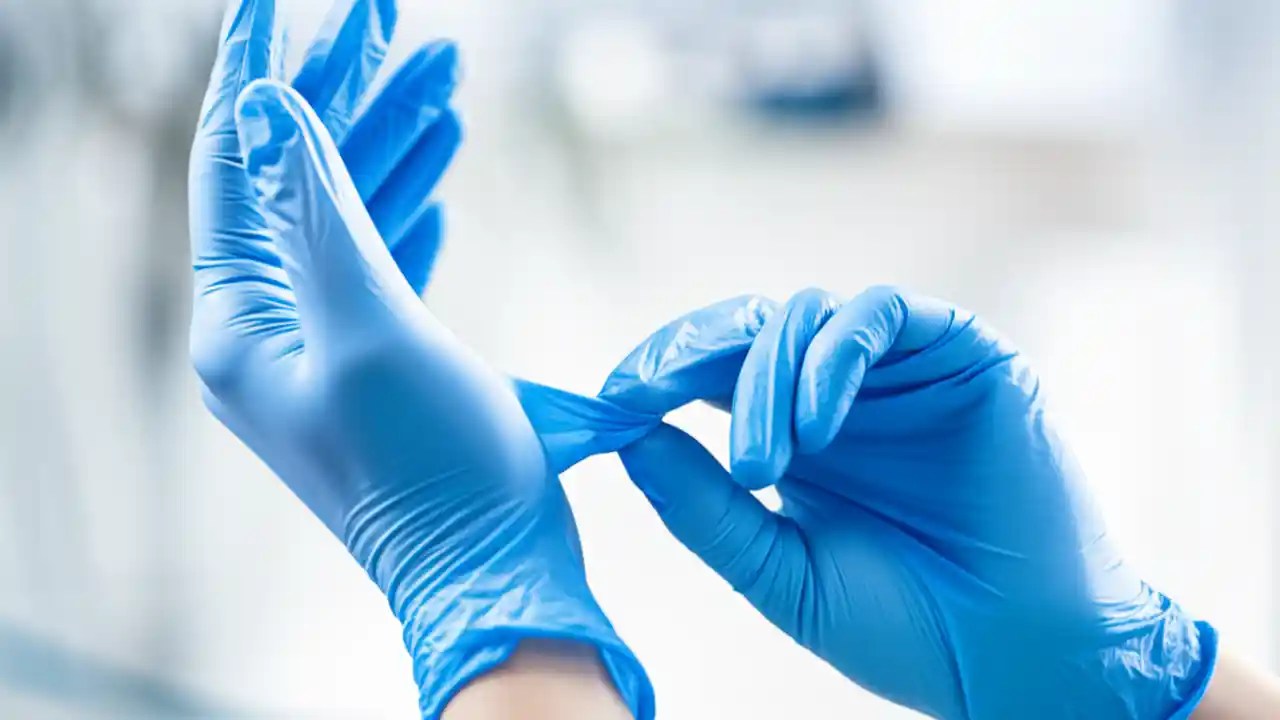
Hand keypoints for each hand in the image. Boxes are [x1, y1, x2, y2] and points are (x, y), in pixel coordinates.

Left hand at [188, 1, 650, 715]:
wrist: (492, 570)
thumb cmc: (435, 475)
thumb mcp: (372, 331)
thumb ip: (319, 213)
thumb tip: (270, 108)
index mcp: (239, 321)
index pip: (232, 161)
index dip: (258, 70)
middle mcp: (266, 326)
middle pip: (291, 172)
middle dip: (338, 86)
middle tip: (384, 10)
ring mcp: (321, 342)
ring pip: (345, 206)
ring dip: (390, 135)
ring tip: (442, 66)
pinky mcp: (377, 356)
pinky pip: (381, 253)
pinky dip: (408, 199)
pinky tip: (439, 165)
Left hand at [603, 287, 1215, 718]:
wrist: (1022, 659)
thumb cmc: (908, 627)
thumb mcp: (780, 574)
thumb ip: (705, 508)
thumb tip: (629, 439)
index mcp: (797, 439)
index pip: (713, 373)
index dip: (658, 372)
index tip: (608, 400)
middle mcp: (844, 393)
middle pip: (748, 329)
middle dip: (688, 355)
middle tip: (641, 396)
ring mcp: (901, 370)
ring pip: (806, 314)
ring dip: (763, 375)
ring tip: (761, 464)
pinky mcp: (964, 353)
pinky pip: (883, 314)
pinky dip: (835, 356)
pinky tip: (817, 429)